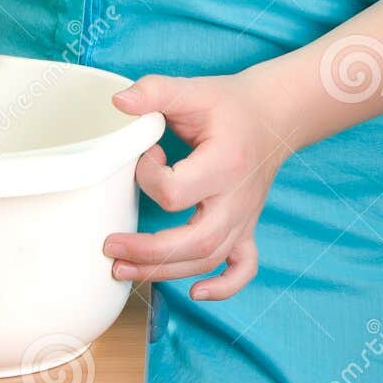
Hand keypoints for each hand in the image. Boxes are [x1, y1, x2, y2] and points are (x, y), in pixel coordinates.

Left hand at [103, 70, 292, 300]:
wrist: (272, 114)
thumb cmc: (229, 103)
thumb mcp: (193, 90)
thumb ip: (154, 92)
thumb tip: (118, 101)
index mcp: (224, 164)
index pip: (176, 192)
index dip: (148, 177)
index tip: (144, 154)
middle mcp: (237, 198)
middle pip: (194, 242)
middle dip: (147, 252)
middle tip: (109, 247)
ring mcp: (244, 217)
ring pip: (208, 259)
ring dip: (165, 272)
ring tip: (124, 270)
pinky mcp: (247, 226)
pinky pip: (243, 267)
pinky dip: (223, 287)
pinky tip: (196, 292)